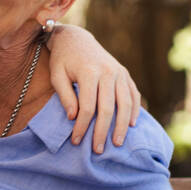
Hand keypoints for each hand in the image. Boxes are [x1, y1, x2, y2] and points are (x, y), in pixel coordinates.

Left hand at [47, 24, 141, 152]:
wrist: (76, 39)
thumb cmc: (63, 60)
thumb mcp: (56, 75)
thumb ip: (65, 96)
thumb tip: (74, 117)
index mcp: (89, 72)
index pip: (88, 106)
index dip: (82, 126)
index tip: (76, 140)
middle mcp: (107, 72)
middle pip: (108, 108)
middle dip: (102, 131)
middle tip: (98, 150)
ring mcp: (119, 72)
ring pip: (125, 103)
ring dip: (122, 125)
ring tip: (117, 143)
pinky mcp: (125, 74)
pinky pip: (133, 95)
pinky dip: (134, 110)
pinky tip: (131, 125)